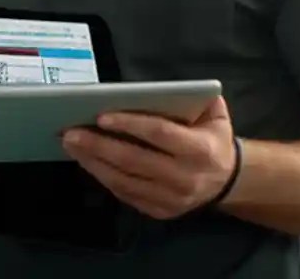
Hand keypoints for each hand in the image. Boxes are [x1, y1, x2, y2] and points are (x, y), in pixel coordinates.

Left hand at [61, 96, 238, 220]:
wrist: (229, 182)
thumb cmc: (213, 140)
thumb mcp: (215, 114)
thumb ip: (196, 98)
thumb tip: (160, 89)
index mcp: (200, 150)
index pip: (159, 134)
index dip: (130, 124)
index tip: (101, 116)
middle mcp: (185, 177)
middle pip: (134, 160)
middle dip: (98, 145)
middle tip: (70, 131)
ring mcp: (171, 199)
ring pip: (124, 180)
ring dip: (92, 162)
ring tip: (71, 144)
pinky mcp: (159, 211)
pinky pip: (124, 193)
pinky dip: (102, 176)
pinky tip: (86, 161)